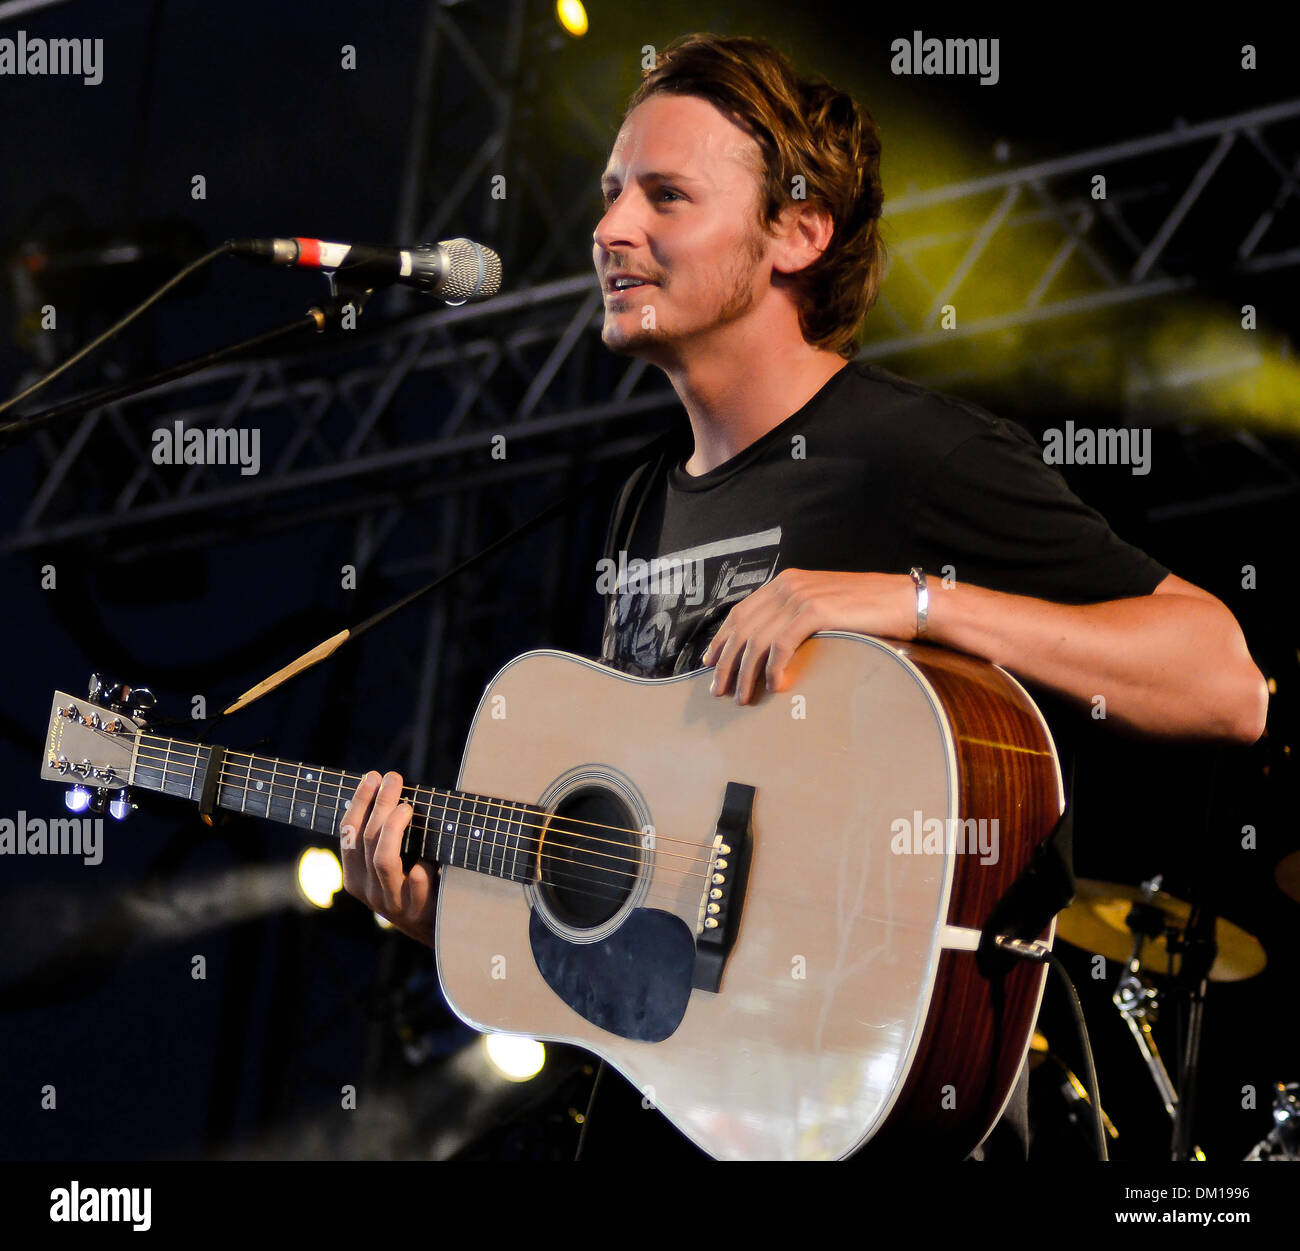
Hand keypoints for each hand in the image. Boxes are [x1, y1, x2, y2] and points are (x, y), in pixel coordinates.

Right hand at [340, 770, 438, 947]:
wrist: (436, 928)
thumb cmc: (415, 884)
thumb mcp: (394, 863)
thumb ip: (387, 836)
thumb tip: (392, 789)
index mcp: (355, 876)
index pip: (348, 834)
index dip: (359, 802)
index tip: (373, 776)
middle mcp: (368, 890)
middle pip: (366, 841)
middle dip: (379, 805)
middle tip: (393, 779)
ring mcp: (391, 903)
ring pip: (383, 860)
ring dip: (394, 829)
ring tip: (407, 806)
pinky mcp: (416, 912)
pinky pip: (415, 886)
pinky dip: (420, 872)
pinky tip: (427, 861)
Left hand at [701, 569, 915, 703]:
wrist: (905, 601)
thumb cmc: (868, 609)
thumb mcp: (823, 607)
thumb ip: (796, 618)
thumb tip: (772, 646)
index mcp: (785, 582)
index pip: (740, 612)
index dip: (721, 639)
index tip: (709, 662)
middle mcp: (787, 586)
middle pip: (742, 628)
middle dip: (726, 662)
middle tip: (718, 690)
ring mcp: (801, 597)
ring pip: (757, 640)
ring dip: (745, 673)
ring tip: (742, 696)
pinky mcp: (815, 612)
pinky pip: (782, 645)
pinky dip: (773, 668)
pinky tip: (773, 686)